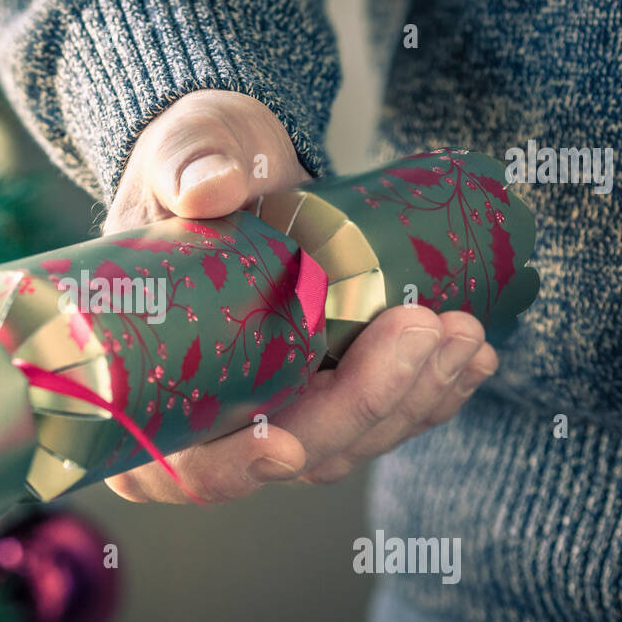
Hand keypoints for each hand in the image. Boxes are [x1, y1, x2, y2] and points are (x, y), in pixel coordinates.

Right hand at [101, 90, 498, 503]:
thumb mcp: (178, 152)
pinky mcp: (326, 386)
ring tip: (462, 334)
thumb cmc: (192, 161)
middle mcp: (213, 411)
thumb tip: (211, 188)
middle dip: (364, 407)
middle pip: (291, 454)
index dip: (230, 469)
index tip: (281, 446)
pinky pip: (381, 417)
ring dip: (413, 400)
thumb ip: (185, 166)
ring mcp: (276, 404)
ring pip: (348, 443)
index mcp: (150, 380)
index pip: (182, 462)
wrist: (240, 156)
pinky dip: (430, 395)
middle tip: (421, 331)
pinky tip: (471, 355)